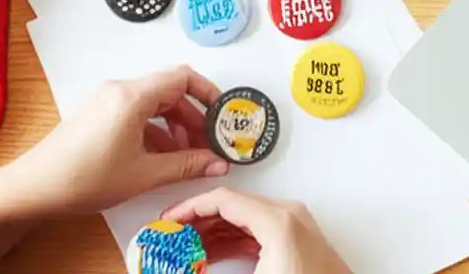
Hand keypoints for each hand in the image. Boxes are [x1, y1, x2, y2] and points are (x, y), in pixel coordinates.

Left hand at [2, 66, 229, 215]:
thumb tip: (216, 163)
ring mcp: (107, 101)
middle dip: (193, 117)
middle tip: (209, 144)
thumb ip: (186, 165)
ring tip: (188, 155)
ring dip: (175, 126)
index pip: (182, 78)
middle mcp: (119, 90)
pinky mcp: (99, 114)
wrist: (35, 187)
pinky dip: (155, 131)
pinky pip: (137, 113)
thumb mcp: (144, 174)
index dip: (208, 93)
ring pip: (154, 104)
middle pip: (170, 91)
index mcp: (132, 96)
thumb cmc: (82, 177)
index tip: (222, 113)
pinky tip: (162, 158)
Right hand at [164, 188, 349, 273]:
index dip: (189, 208)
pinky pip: (259, 230)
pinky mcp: (300, 240)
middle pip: (233, 206)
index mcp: (277, 221)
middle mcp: (289, 216)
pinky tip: (213, 254)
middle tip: (173, 234)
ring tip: (187, 247)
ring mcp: (297, 226)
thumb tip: (181, 270)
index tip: (168, 219)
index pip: (222, 200)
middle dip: (199, 221)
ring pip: (245, 218)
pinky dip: (234, 239)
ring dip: (215, 231)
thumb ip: (211, 272)